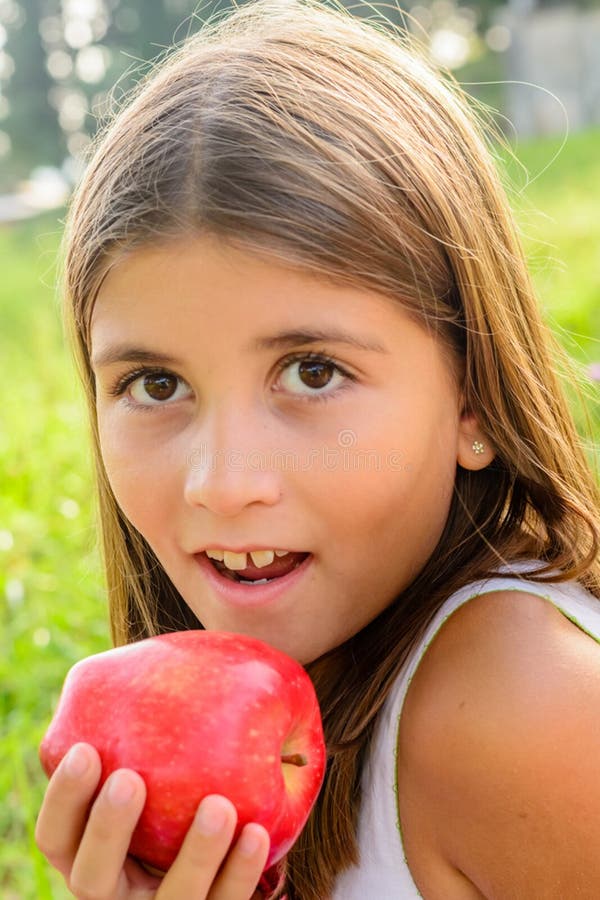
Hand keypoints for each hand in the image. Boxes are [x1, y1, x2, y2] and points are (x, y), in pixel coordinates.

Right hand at [35, 743, 269, 898]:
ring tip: (219, 805)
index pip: (57, 837)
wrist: (238, 823)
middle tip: (130, 780)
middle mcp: (119, 889)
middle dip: (106, 831)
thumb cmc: (188, 767)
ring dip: (192, 856)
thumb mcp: (159, 750)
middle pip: (91, 881)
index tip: (88, 750)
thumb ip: (143, 720)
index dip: (64, 800)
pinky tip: (259, 832)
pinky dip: (240, 873)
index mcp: (90, 850)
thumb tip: (143, 658)